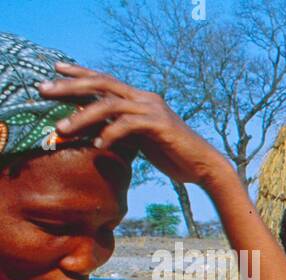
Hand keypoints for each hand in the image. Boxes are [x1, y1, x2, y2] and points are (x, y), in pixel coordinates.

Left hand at [39, 62, 229, 187]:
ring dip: (82, 115)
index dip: (80, 72)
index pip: (105, 80)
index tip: (56, 69)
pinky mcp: (160, 125)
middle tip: (44, 90)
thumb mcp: (142, 139)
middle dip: (70, 86)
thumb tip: (95, 129)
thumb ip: (122, 128)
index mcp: (140, 99)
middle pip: (101, 84)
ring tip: (63, 128)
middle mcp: (145, 98)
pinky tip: (98, 145)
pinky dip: (110, 134)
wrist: (205, 166)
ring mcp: (153, 110)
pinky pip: (127, 125)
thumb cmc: (173, 155)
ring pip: (109, 104)